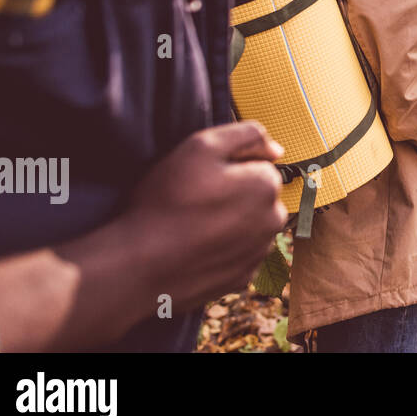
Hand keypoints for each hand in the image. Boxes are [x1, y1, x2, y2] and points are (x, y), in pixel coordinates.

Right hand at [121, 121, 287, 310]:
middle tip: (195, 201)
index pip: (260, 165)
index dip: (230, 167)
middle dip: (235, 195)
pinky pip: (237, 255)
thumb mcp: (201, 146)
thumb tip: (276, 149)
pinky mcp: (242, 279)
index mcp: (267, 185)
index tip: (202, 177)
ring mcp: (259, 253)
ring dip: (230, 223)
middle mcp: (273, 221)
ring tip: (192, 227)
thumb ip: (246, 135)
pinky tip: (195, 250)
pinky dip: (222, 251)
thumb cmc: (168, 201)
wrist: (140, 267)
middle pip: (258, 197)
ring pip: (250, 226)